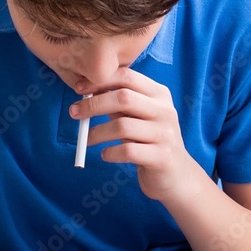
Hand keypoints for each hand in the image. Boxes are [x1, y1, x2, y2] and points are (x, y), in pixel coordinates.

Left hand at [70, 66, 203, 202]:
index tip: (78, 89)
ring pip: (122, 126)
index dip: (99, 81)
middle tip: (74, 113)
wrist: (176, 174)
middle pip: (123, 98)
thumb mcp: (138, 115)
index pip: (127, 76)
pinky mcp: (161, 157)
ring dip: (97, 133)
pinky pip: (128, 151)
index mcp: (159, 94)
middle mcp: (165, 111)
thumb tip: (86, 87)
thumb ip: (118, 101)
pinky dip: (110, 153)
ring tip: (87, 140)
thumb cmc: (149, 139)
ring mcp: (165, 134)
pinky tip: (105, 155)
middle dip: (93, 104)